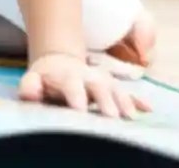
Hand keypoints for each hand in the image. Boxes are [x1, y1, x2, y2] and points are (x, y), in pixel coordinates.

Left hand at [18, 52, 150, 118]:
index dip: (75, 96)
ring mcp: (103, 81)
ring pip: (116, 89)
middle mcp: (88, 76)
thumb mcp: (32, 79)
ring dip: (124, 102)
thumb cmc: (45, 79)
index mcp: (67, 76)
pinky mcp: (113, 87)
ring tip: (130, 117)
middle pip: (98, 86)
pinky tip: (148, 109)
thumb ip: (29, 86)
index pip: (72, 85)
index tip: (80, 110)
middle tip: (111, 117)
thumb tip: (30, 93)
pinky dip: (138, 100)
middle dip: (105, 100)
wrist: (60, 62)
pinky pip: (128, 92)